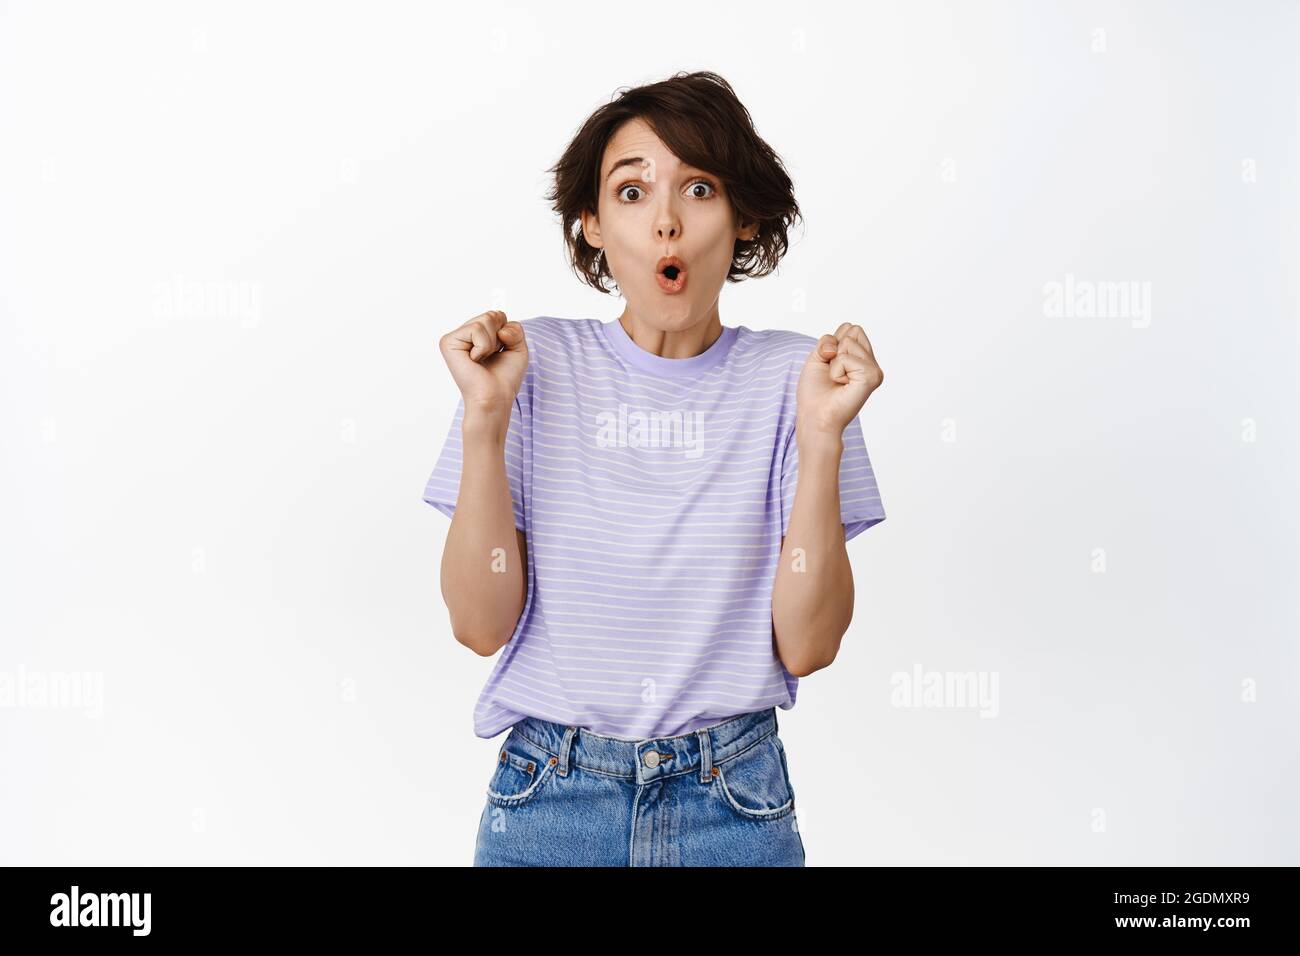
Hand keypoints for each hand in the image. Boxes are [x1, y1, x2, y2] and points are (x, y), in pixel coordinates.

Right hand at [439, 310, 528, 417]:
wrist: (495, 397)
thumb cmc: (504, 378)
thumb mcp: (518, 348)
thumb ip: (515, 328)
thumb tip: (501, 329)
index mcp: (476, 335)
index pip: (497, 315)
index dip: (506, 333)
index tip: (500, 352)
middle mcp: (464, 334)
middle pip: (492, 315)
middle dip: (500, 337)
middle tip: (491, 356)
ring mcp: (454, 337)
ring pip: (485, 320)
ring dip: (492, 343)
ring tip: (483, 359)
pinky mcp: (448, 342)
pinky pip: (476, 329)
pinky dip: (483, 346)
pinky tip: (475, 360)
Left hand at [796, 323, 882, 438]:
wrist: (815, 417)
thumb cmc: (815, 393)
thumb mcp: (817, 358)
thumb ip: (828, 341)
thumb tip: (840, 343)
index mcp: (862, 358)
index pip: (851, 328)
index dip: (832, 343)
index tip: (830, 365)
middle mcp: (872, 363)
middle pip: (853, 330)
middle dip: (834, 349)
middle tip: (834, 374)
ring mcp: (874, 370)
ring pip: (849, 342)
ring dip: (834, 362)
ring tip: (838, 381)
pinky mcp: (872, 377)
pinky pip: (847, 358)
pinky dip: (836, 370)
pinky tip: (842, 385)